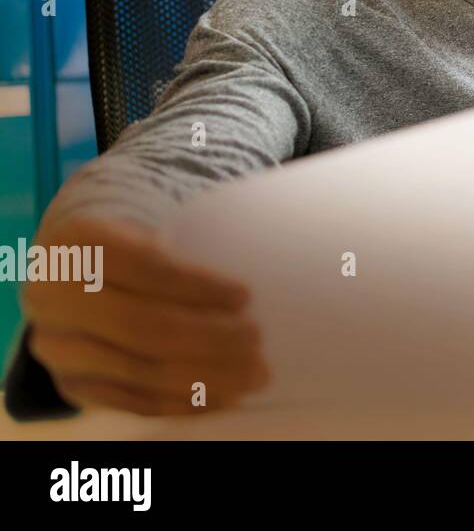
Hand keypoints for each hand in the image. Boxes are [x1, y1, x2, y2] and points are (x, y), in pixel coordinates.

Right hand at [21, 214, 268, 415]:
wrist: (81, 269)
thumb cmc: (139, 240)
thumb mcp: (154, 222)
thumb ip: (194, 237)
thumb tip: (269, 254)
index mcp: (78, 242)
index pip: (144, 266)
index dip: (196, 285)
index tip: (245, 296)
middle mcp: (53, 295)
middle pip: (141, 325)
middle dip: (208, 337)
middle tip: (257, 341)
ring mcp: (58, 346)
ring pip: (139, 370)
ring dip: (205, 377)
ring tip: (253, 374)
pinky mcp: (72, 384)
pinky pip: (132, 403)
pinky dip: (184, 403)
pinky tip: (224, 397)